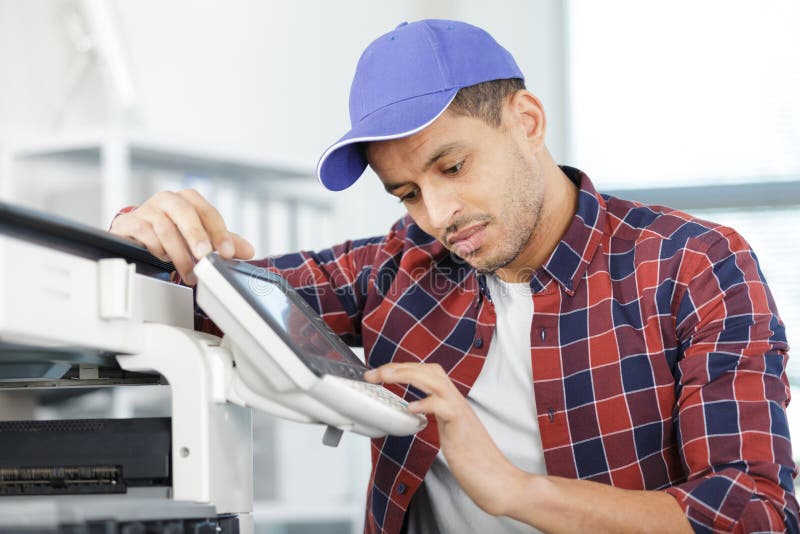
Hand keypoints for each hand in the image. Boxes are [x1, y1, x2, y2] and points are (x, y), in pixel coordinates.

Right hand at [109, 189, 254, 283]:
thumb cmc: (172, 233)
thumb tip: (248, 251)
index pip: (207, 212)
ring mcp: (146, 209)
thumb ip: (225, 242)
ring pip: (165, 227)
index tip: (227, 252)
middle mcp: (167, 200)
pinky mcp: (128, 222)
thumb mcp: (202, 237)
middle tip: (205, 258)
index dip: (219, 233)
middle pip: (185, 213)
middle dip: (197, 238)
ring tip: (189, 272)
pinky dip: (156, 248)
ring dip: (179, 254)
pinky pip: (143, 233)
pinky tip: (162, 258)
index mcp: (188, 200)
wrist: (137, 235)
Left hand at [364, 362, 524, 516]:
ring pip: (435, 380)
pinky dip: (426, 403)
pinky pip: (443, 407)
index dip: (403, 369)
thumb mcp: (449, 435)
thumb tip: (416, 415)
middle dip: (399, 367)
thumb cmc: (475, 464)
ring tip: (384, 377)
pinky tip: (410, 408)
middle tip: (373, 373)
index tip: (380, 374)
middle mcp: (456, 402)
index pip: (428, 374)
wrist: (500, 482)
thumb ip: (436, 420)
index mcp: (451, 403)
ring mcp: (461, 412)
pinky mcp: (462, 427)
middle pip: (429, 370)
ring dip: (407, 374)